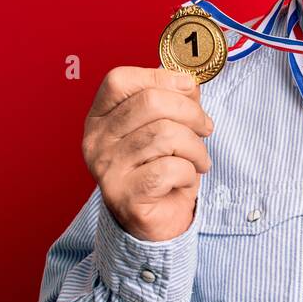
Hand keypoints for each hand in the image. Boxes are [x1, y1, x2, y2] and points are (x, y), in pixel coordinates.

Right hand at [83, 67, 214, 241]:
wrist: (154, 224)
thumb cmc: (161, 170)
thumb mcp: (166, 126)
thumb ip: (174, 100)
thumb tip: (188, 82)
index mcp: (100, 118)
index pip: (120, 80)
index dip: (160, 77)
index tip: (189, 89)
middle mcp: (96, 140)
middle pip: (150, 102)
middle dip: (190, 112)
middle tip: (206, 128)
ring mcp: (107, 169)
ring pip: (165, 135)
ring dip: (195, 147)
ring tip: (199, 159)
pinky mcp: (125, 195)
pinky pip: (169, 169)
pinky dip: (189, 172)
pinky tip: (185, 179)